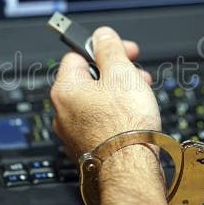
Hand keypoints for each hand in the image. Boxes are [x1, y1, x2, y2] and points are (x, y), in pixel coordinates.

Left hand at [50, 26, 160, 161]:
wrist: (130, 169)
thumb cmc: (125, 124)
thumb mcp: (121, 73)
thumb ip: (109, 49)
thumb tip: (101, 35)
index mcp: (65, 89)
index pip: (78, 55)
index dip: (104, 50)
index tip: (124, 51)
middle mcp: (62, 112)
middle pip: (88, 80)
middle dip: (116, 74)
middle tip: (138, 75)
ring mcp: (73, 133)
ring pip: (96, 103)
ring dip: (118, 95)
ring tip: (141, 97)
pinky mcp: (87, 149)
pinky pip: (99, 124)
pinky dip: (116, 117)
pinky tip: (133, 119)